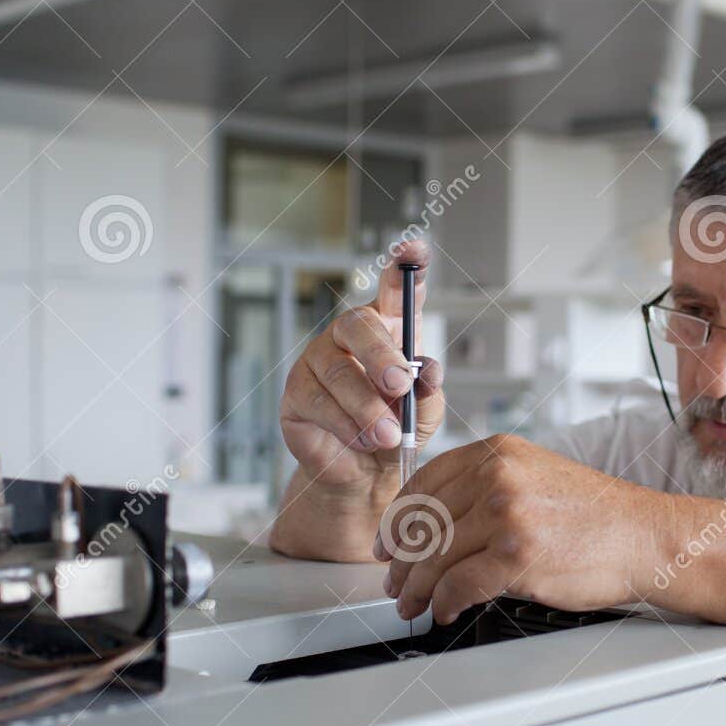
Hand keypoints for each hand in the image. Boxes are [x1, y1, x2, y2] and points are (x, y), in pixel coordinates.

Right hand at [280, 239, 443, 494]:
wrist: (369, 475)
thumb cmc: (399, 431)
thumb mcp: (426, 412)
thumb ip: (430, 390)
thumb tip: (427, 371)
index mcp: (389, 328)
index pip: (395, 289)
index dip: (404, 266)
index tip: (413, 250)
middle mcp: (349, 336)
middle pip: (359, 326)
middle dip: (382, 357)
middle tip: (399, 387)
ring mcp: (317, 360)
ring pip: (339, 374)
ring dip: (367, 409)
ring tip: (388, 436)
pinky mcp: (295, 393)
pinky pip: (318, 404)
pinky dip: (346, 427)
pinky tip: (361, 442)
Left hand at [376, 434, 669, 623]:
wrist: (643, 537)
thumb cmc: (596, 516)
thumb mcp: (535, 477)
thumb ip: (487, 487)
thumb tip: (438, 523)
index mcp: (498, 452)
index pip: (424, 483)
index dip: (398, 519)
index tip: (389, 542)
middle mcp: (497, 476)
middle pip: (423, 523)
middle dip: (403, 562)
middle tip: (396, 583)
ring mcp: (505, 515)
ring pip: (434, 557)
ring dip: (417, 589)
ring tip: (413, 604)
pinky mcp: (515, 556)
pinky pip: (457, 586)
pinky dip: (443, 603)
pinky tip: (445, 610)